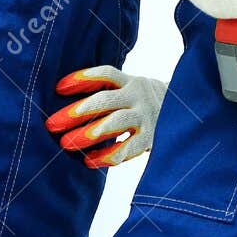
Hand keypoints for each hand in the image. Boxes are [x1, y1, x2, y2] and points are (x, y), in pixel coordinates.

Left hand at [45, 65, 166, 167]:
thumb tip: (60, 99)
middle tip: (52, 124)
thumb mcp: (128, 91)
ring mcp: (145, 117)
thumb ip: (105, 93)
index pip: (106, 74)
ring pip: (116, 122)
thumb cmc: (139, 103)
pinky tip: (88, 162)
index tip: (59, 88)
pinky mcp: (150, 138)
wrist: (183, 113)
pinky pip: (127, 148)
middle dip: (77, 112)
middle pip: (105, 100)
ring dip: (90, 133)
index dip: (83, 79)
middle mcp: (138, 96)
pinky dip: (107, 156)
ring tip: (67, 143)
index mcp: (129, 82)